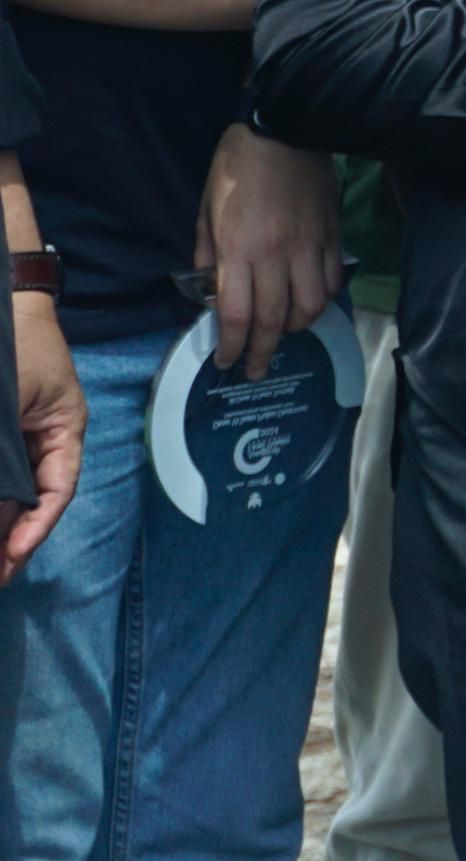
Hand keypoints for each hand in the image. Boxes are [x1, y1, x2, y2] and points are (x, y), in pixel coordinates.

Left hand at [4, 294, 78, 582]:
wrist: (2, 301)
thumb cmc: (14, 349)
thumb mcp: (8, 403)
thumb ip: (3, 454)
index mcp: (64, 431)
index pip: (56, 492)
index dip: (34, 529)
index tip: (10, 558)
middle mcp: (44, 440)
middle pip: (30, 499)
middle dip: (9, 538)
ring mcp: (20, 437)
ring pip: (11, 490)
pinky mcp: (5, 432)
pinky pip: (3, 473)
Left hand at [196, 127, 340, 380]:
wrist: (286, 130)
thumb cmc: (235, 169)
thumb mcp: (205, 212)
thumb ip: (208, 255)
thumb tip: (213, 291)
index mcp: (239, 250)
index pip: (237, 314)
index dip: (231, 346)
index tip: (225, 361)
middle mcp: (276, 256)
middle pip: (274, 319)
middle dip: (261, 351)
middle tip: (253, 369)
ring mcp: (310, 247)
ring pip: (310, 306)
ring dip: (295, 328)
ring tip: (284, 333)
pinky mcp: (333, 236)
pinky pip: (331, 280)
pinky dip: (322, 299)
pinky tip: (310, 300)